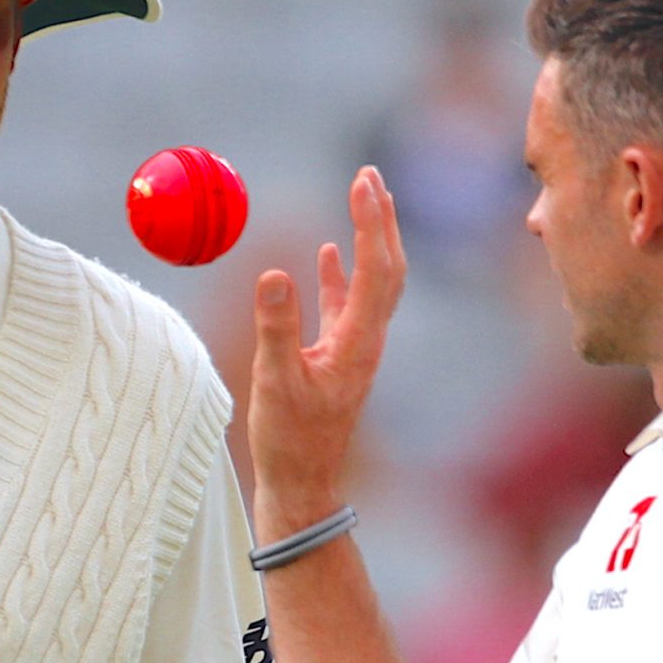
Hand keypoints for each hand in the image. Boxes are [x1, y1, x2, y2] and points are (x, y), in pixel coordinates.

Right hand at [247, 166, 406, 532]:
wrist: (302, 487)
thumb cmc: (289, 442)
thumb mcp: (274, 382)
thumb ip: (275, 327)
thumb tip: (274, 272)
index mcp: (358, 342)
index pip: (376, 268)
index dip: (371, 221)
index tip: (364, 179)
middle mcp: (366, 341)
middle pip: (388, 268)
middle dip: (381, 219)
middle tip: (371, 175)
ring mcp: (354, 349)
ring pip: (372, 282)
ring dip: (368, 238)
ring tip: (361, 198)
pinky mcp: (337, 358)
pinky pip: (347, 304)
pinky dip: (341, 273)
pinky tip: (326, 254)